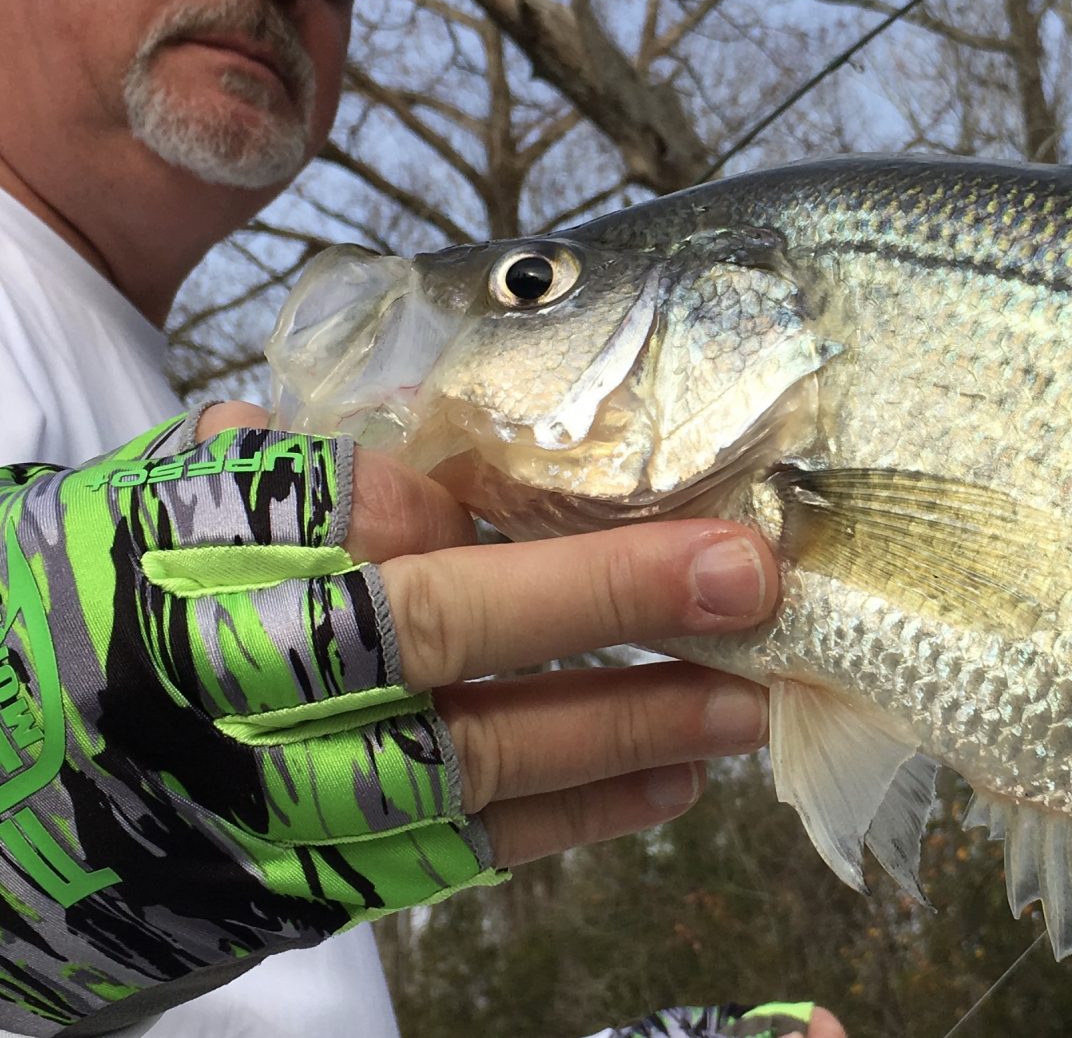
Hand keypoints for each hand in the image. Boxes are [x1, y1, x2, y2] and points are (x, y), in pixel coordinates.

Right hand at [197, 403, 777, 867]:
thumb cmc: (98, 617)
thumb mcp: (163, 508)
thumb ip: (285, 469)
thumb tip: (415, 423)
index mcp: (214, 548)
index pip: (396, 507)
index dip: (525, 503)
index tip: (655, 495)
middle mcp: (252, 669)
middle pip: (450, 624)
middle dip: (612, 597)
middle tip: (749, 579)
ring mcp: (282, 784)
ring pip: (478, 755)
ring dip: (628, 726)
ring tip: (748, 701)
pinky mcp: (310, 872)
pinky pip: (462, 852)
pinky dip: (575, 819)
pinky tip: (671, 785)